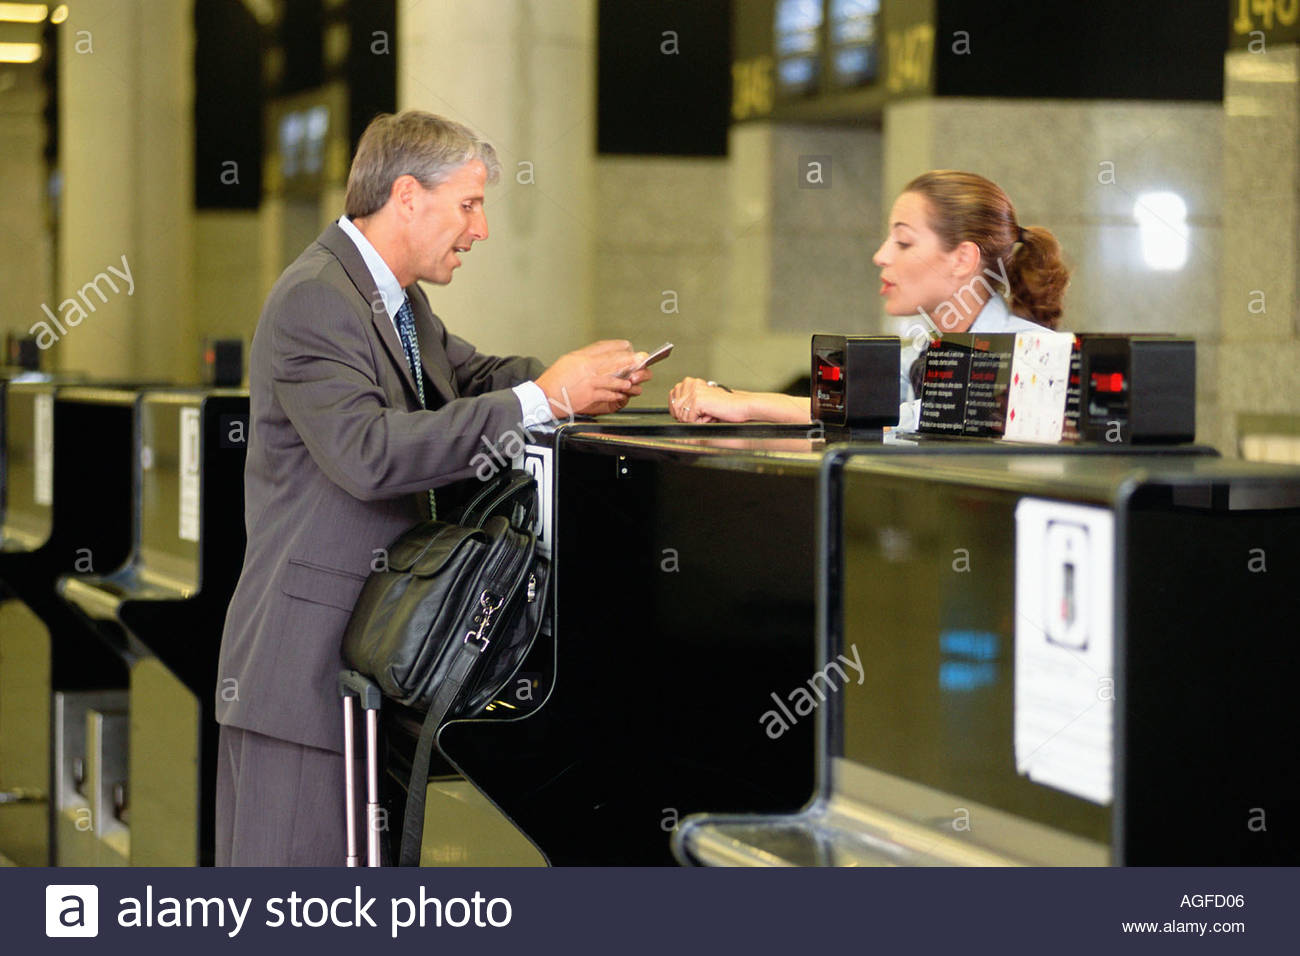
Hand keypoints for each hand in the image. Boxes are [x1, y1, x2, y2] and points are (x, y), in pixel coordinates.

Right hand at [536, 340, 651, 416]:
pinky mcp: (590, 396)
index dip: (619, 347)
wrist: (544, 396)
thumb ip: (586, 355)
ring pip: (613, 379)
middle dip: (629, 361)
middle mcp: (587, 369)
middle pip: (613, 362)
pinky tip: (622, 393)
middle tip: (641, 361)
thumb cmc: (554, 379)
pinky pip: (607, 394)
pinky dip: (616, 394)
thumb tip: (601, 352)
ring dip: (626, 380)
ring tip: (635, 380)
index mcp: (582, 358)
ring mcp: (590, 383)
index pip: (605, 348)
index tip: (628, 346)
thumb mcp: (569, 359)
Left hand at [668, 377, 749, 422]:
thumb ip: (687, 403)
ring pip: (682, 416)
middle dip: (688, 417)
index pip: (672, 399)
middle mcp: (691, 384)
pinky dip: (700, 422)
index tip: (691, 414)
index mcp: (691, 382)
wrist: (740, 406)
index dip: (680, 411)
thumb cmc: (725, 406)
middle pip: (676, 410)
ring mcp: (693, 392)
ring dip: (696, 420)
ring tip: (709, 413)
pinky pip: (689, 420)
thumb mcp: (702, 403)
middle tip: (704, 414)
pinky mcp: (697, 400)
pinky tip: (711, 415)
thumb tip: (674, 412)